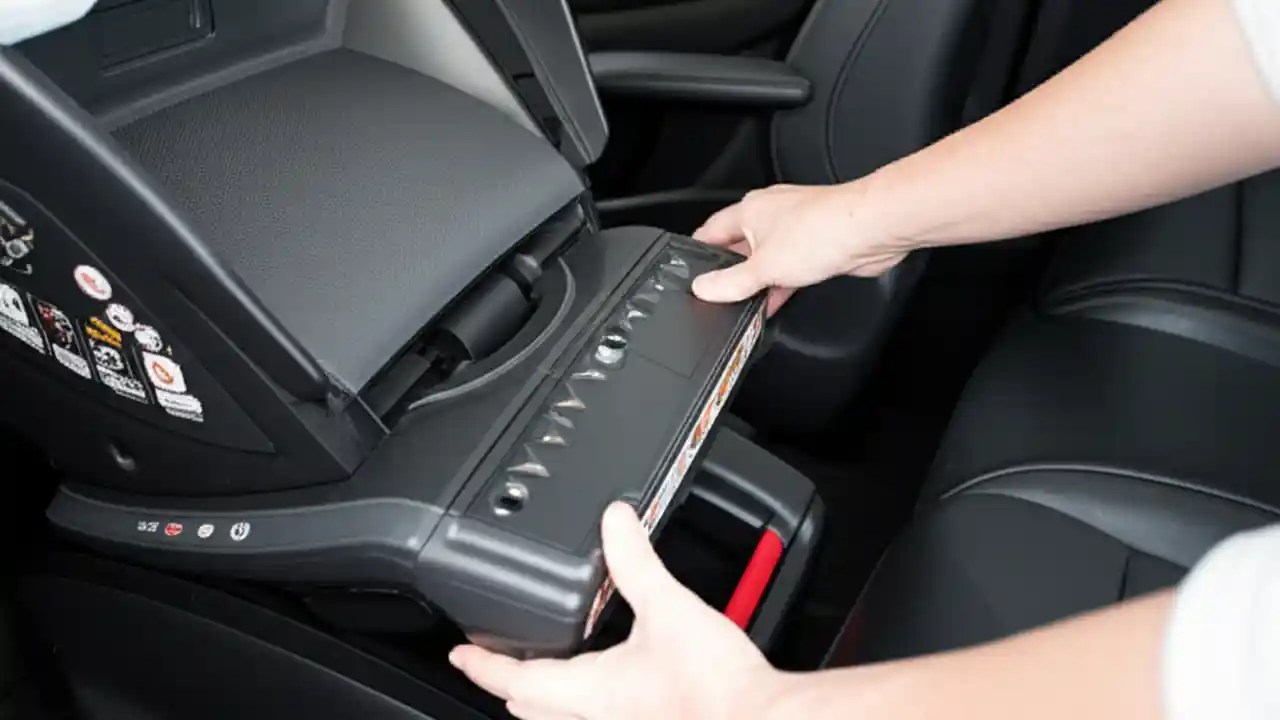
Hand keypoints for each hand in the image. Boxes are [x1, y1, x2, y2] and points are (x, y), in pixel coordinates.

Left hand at [449, 502, 782, 719]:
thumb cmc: (713, 686)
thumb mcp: (667, 608)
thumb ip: (635, 562)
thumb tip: (615, 520)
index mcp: (587, 692)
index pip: (513, 678)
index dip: (481, 663)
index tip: (459, 652)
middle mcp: (597, 717)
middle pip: (531, 707)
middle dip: (508, 682)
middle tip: (492, 661)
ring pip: (564, 717)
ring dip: (546, 693)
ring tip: (543, 668)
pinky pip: (601, 715)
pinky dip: (587, 696)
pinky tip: (610, 678)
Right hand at [691, 182, 908, 314]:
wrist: (870, 229)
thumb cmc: (822, 229)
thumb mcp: (764, 267)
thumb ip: (732, 282)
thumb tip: (704, 287)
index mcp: (750, 210)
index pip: (711, 230)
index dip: (698, 250)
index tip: (689, 268)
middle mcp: (772, 215)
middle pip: (740, 246)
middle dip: (732, 271)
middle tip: (720, 294)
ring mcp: (796, 229)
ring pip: (768, 258)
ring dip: (760, 280)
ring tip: (748, 304)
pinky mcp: (818, 243)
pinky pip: (792, 266)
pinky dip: (782, 283)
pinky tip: (777, 300)